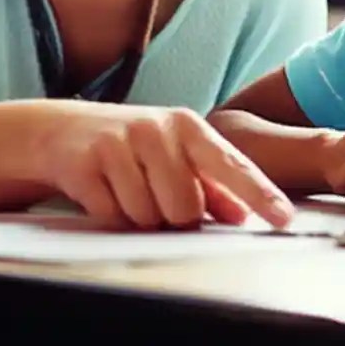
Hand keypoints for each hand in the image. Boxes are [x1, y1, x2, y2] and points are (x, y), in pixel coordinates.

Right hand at [38, 107, 294, 229]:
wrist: (60, 129)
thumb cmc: (131, 146)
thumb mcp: (175, 155)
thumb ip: (210, 185)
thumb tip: (241, 214)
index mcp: (188, 127)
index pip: (232, 166)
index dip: (260, 194)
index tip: (284, 218)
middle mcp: (158, 130)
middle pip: (186, 208)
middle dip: (174, 217)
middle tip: (156, 197)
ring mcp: (121, 143)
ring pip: (148, 216)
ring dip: (140, 217)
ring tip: (127, 190)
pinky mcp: (87, 163)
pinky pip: (113, 216)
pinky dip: (111, 216)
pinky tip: (104, 192)